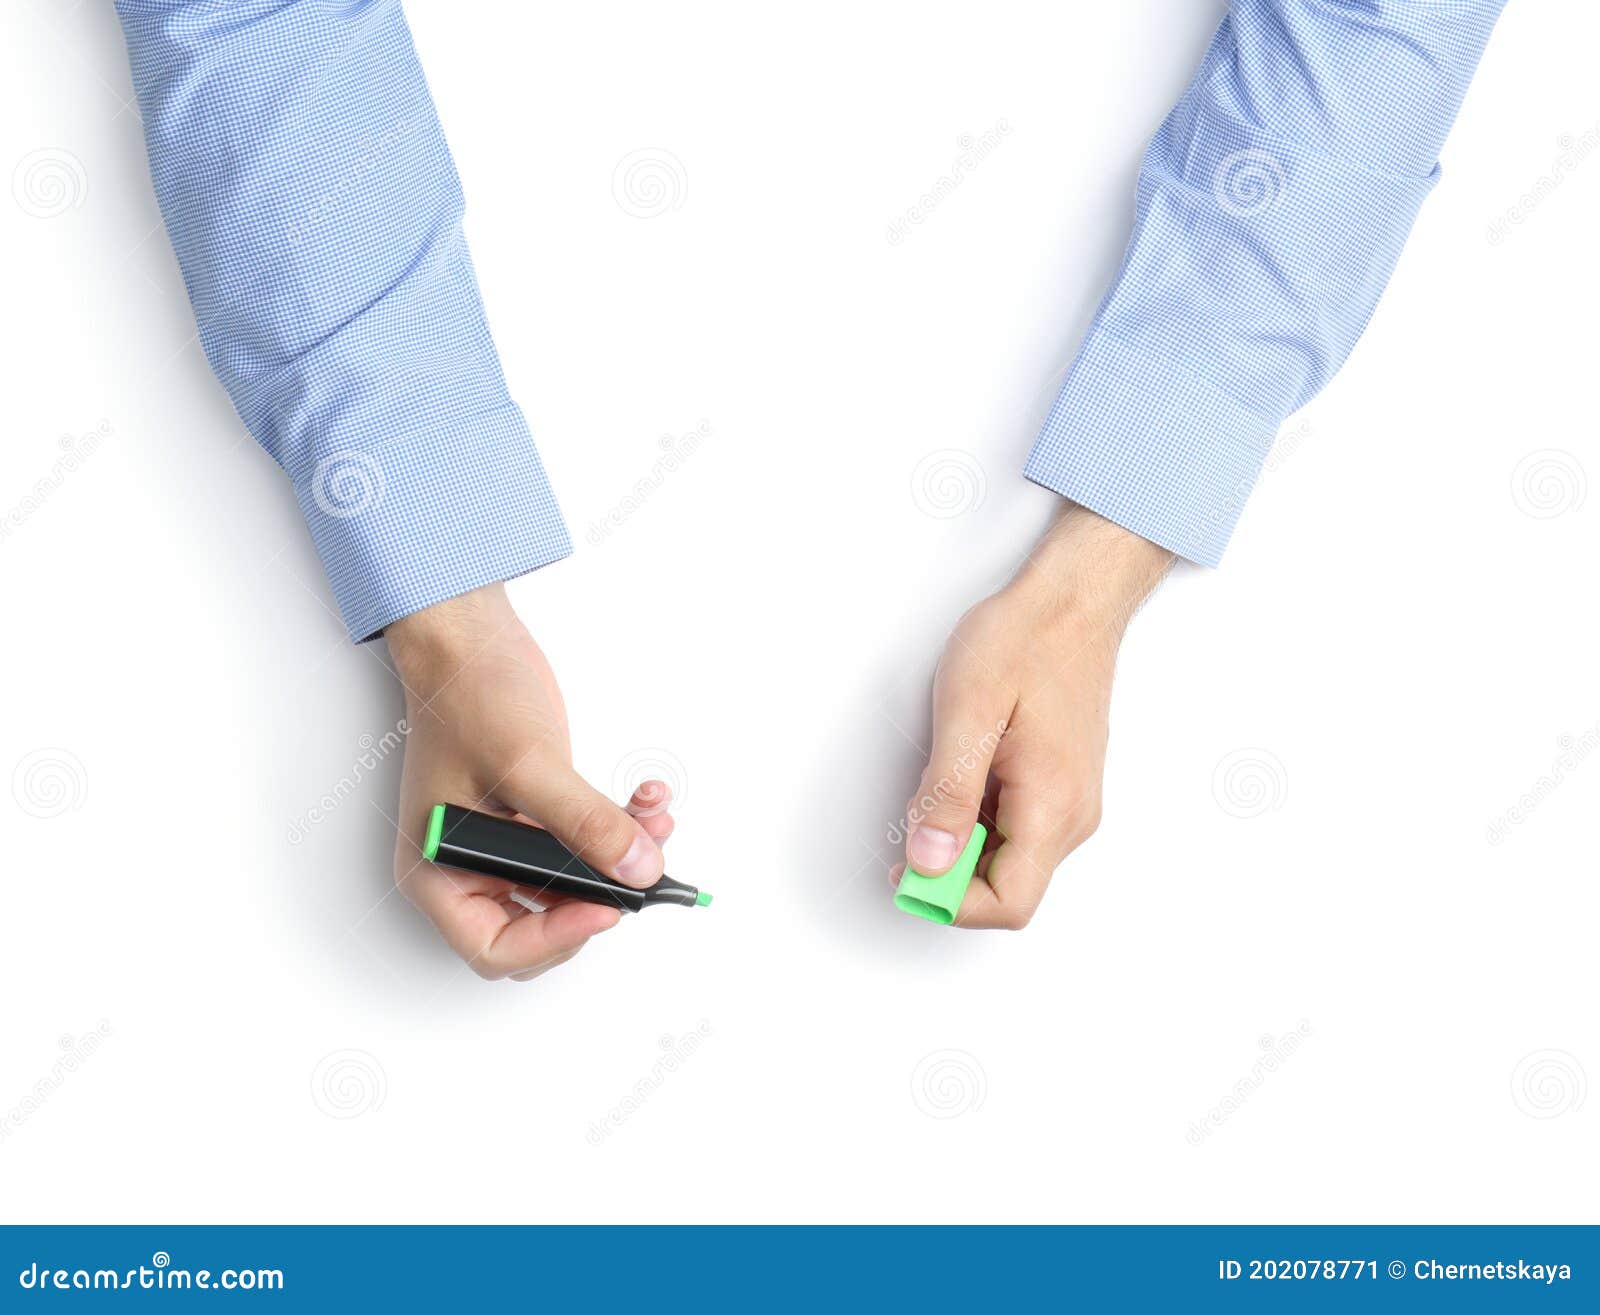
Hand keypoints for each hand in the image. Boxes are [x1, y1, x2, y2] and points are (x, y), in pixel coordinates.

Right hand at [386, 583, 674, 979]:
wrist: (471, 643)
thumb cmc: (466, 697)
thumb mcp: (527, 765)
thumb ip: (583, 823)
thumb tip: (638, 869)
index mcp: (438, 874)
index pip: (496, 948)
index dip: (554, 938)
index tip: (605, 907)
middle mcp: (468, 869)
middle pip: (541, 928)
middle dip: (596, 899)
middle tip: (635, 870)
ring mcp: (504, 846)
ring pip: (574, 888)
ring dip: (620, 862)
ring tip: (653, 823)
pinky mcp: (536, 821)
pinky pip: (584, 848)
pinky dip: (619, 830)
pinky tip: (643, 800)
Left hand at [891, 505, 1172, 928]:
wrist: (1071, 600)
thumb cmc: (1023, 642)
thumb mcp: (967, 712)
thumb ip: (947, 794)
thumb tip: (928, 862)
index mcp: (1053, 806)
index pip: (1009, 903)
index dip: (950, 900)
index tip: (908, 866)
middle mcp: (1073, 818)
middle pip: (1007, 888)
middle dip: (951, 868)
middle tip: (915, 812)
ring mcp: (1072, 805)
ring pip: (1008, 861)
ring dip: (961, 839)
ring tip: (941, 775)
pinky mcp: (1061, 790)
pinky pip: (1015, 830)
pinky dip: (977, 818)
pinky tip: (962, 770)